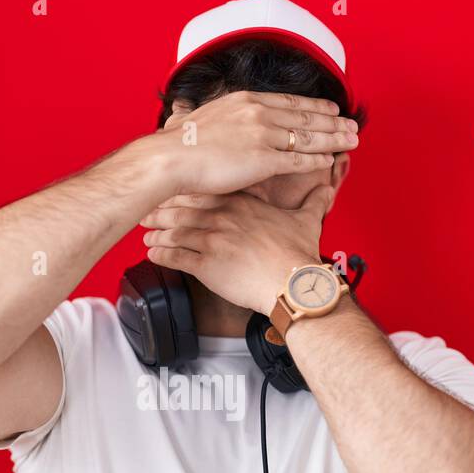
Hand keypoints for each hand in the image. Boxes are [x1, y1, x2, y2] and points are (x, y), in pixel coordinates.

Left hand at [140, 184, 334, 314]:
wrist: (293, 284)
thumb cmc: (298, 256)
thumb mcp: (307, 221)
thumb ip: (313, 201)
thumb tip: (327, 188)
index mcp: (243, 203)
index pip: (207, 191)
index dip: (186, 191)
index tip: (174, 190)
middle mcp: (223, 217)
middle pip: (184, 208)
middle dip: (164, 210)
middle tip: (149, 211)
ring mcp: (211, 239)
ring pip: (175, 231)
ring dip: (157, 232)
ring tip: (146, 234)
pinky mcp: (205, 265)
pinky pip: (175, 257)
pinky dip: (160, 255)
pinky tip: (152, 255)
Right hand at [152, 91, 357, 196]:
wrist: (171, 157)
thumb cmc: (179, 144)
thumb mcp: (199, 118)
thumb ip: (211, 116)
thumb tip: (197, 113)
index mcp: (246, 101)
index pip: (289, 102)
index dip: (314, 106)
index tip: (331, 108)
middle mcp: (259, 113)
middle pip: (305, 117)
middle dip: (333, 121)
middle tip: (352, 124)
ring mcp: (263, 136)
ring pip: (308, 137)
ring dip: (333, 138)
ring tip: (352, 140)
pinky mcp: (263, 160)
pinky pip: (298, 159)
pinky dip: (317, 159)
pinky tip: (331, 159)